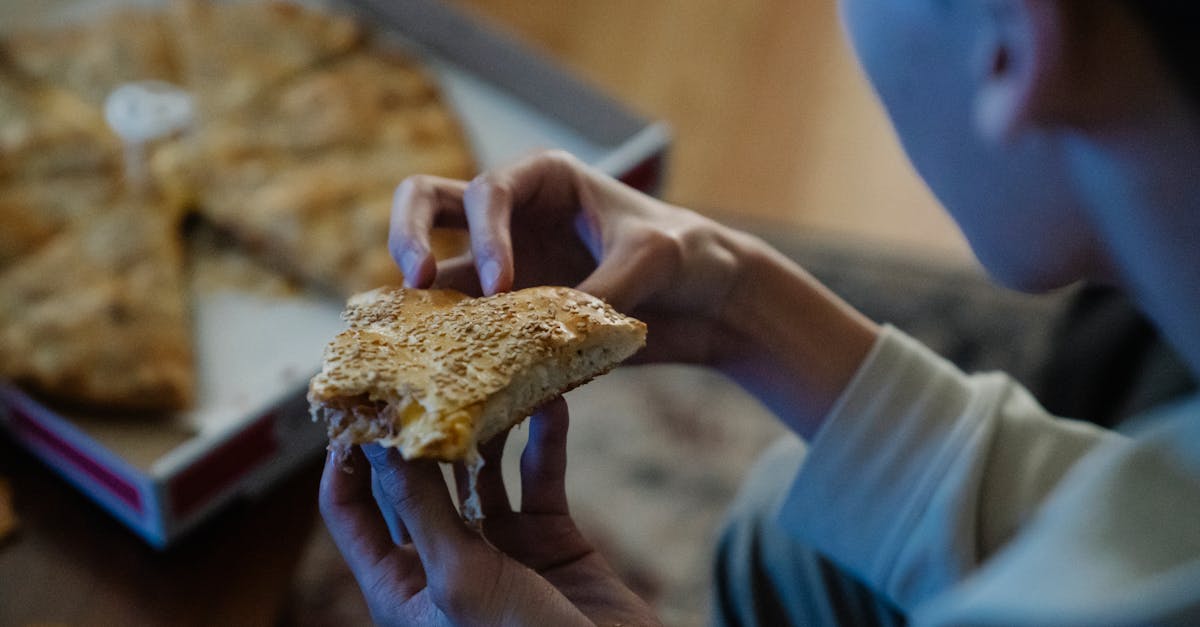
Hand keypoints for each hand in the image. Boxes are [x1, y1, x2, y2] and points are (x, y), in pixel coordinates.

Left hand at [319, 398, 660, 625]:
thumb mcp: (459, 578)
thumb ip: (420, 505)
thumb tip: (377, 437)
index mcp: (401, 585)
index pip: (350, 509)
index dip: (347, 456)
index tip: (358, 399)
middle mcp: (443, 561)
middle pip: (416, 478)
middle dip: (421, 425)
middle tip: (426, 364)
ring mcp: (499, 548)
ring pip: (481, 469)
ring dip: (488, 426)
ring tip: (493, 374)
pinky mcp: (551, 540)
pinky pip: (542, 477)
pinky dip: (547, 440)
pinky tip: (552, 402)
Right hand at [388, 149, 760, 365]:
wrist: (710, 301)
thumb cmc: (689, 255)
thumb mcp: (654, 259)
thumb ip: (601, 287)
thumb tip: (544, 336)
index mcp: (544, 179)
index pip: (488, 193)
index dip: (486, 237)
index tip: (502, 286)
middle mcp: (511, 217)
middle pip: (426, 202)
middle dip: (408, 235)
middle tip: (417, 283)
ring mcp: (505, 264)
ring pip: (437, 272)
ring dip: (422, 304)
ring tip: (416, 344)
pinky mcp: (511, 314)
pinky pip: (466, 326)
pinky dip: (453, 347)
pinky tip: (450, 379)